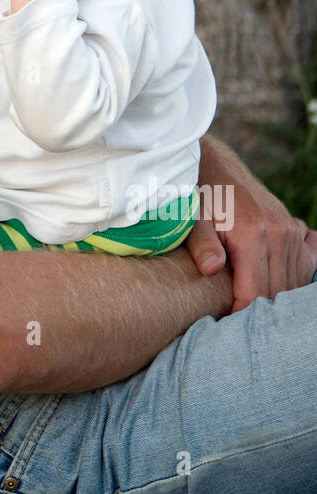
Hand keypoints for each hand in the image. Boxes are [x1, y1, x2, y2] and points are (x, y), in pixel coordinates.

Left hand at [187, 135, 316, 311]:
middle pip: (277, 292)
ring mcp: (289, 231)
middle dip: (257, 312)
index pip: (256, 291)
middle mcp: (278, 233)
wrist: (216, 167)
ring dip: (274, 300)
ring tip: (249, 310)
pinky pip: (302, 267)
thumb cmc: (198, 197)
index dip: (241, 314)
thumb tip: (211, 268)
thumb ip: (201, 244)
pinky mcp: (293, 229)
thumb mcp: (191, 219)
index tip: (224, 326)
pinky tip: (268, 288)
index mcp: (253, 234)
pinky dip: (288, 282)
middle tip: (236, 325)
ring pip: (292, 283)